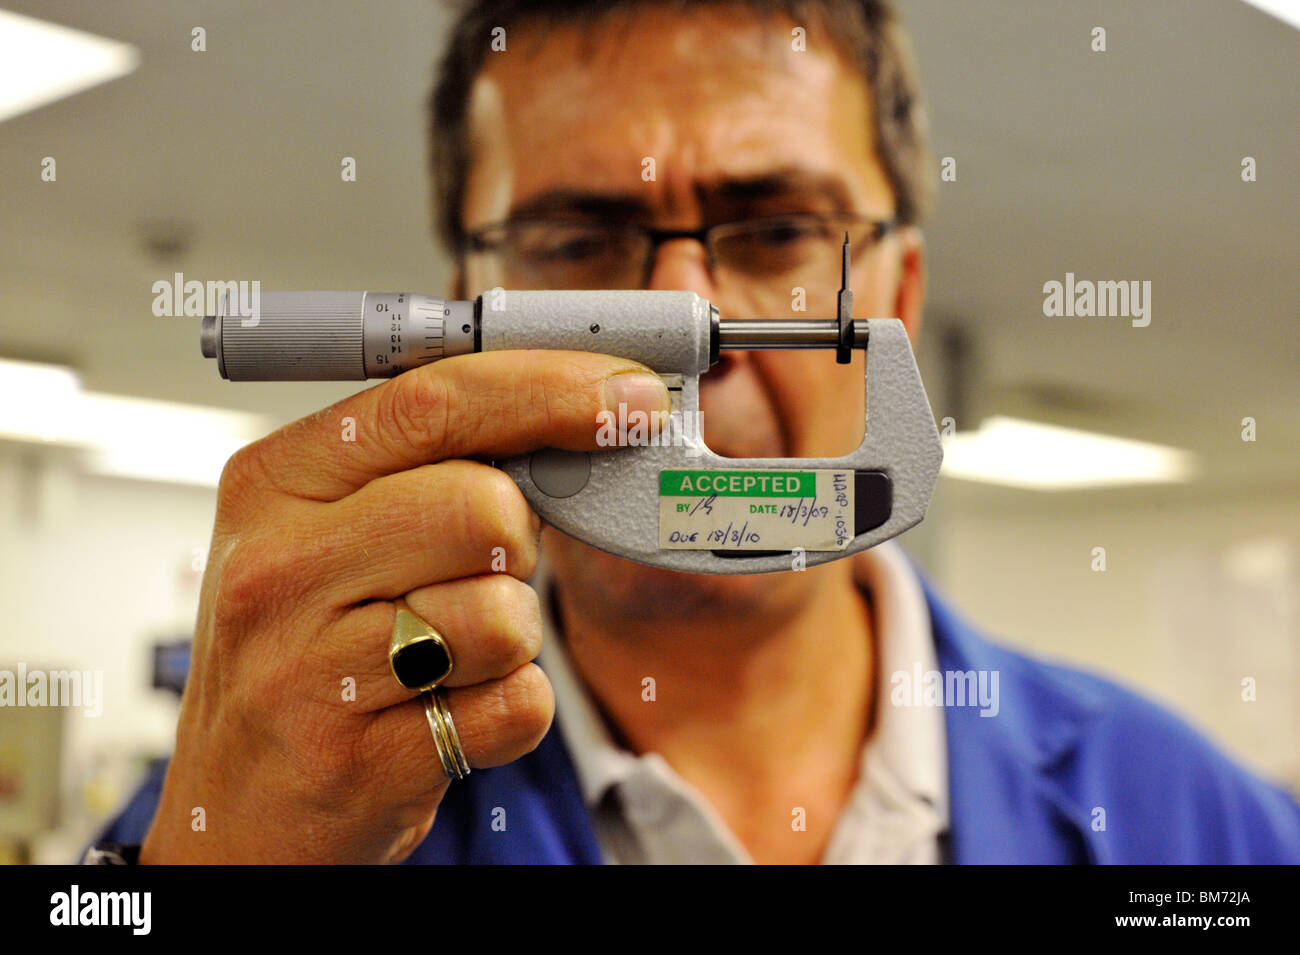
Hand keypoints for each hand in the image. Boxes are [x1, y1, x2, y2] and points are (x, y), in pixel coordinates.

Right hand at [139, 350, 668, 862]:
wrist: (241, 807)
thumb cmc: (306, 651)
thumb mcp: (331, 531)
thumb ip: (429, 466)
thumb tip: (580, 410)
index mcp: (275, 482)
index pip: (432, 403)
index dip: (550, 391)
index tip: (628, 396)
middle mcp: (279, 568)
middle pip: (483, 509)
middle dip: (517, 545)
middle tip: (478, 576)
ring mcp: (309, 670)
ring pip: (505, 615)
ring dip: (508, 639)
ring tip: (444, 659)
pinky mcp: (359, 761)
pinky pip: (515, 706)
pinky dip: (510, 711)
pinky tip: (449, 714)